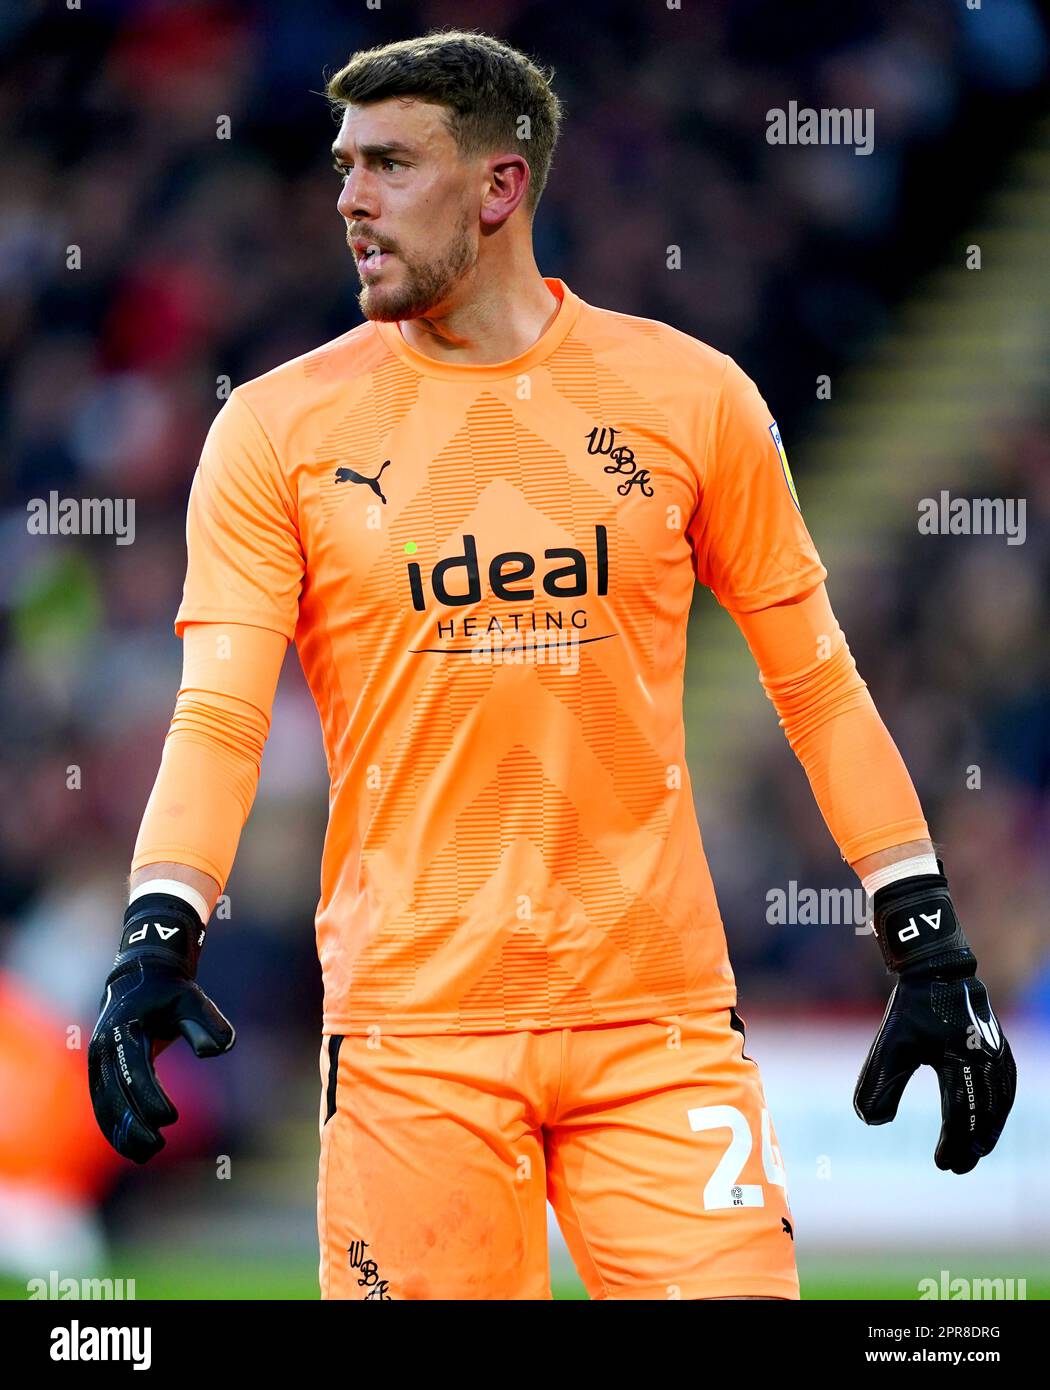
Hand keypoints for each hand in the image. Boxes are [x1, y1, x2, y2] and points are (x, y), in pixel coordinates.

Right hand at [88, 894, 234, 1163]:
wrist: (141, 978)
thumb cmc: (171, 992)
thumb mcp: (192, 999)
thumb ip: (207, 1023)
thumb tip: (215, 1051)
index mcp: (124, 1029)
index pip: (134, 1070)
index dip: (149, 1097)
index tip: (170, 1119)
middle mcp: (103, 1048)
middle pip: (114, 1094)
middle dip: (133, 1123)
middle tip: (157, 1146)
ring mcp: (96, 1061)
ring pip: (103, 1104)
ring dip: (121, 1132)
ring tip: (146, 1154)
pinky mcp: (98, 1072)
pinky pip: (103, 1104)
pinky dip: (114, 1127)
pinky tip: (132, 1148)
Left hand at [854, 859, 1015, 1172]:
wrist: (936, 969)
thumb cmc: (911, 1008)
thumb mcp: (889, 1045)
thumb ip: (879, 1084)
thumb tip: (871, 1122)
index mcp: (959, 1060)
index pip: (959, 1114)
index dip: (952, 1143)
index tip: (941, 1164)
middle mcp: (984, 1058)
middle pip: (984, 1114)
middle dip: (972, 1144)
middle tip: (958, 1166)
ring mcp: (996, 1051)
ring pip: (1000, 1101)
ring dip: (990, 1129)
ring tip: (977, 1150)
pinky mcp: (999, 1045)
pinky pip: (1007, 1084)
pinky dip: (1000, 1107)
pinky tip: (992, 1119)